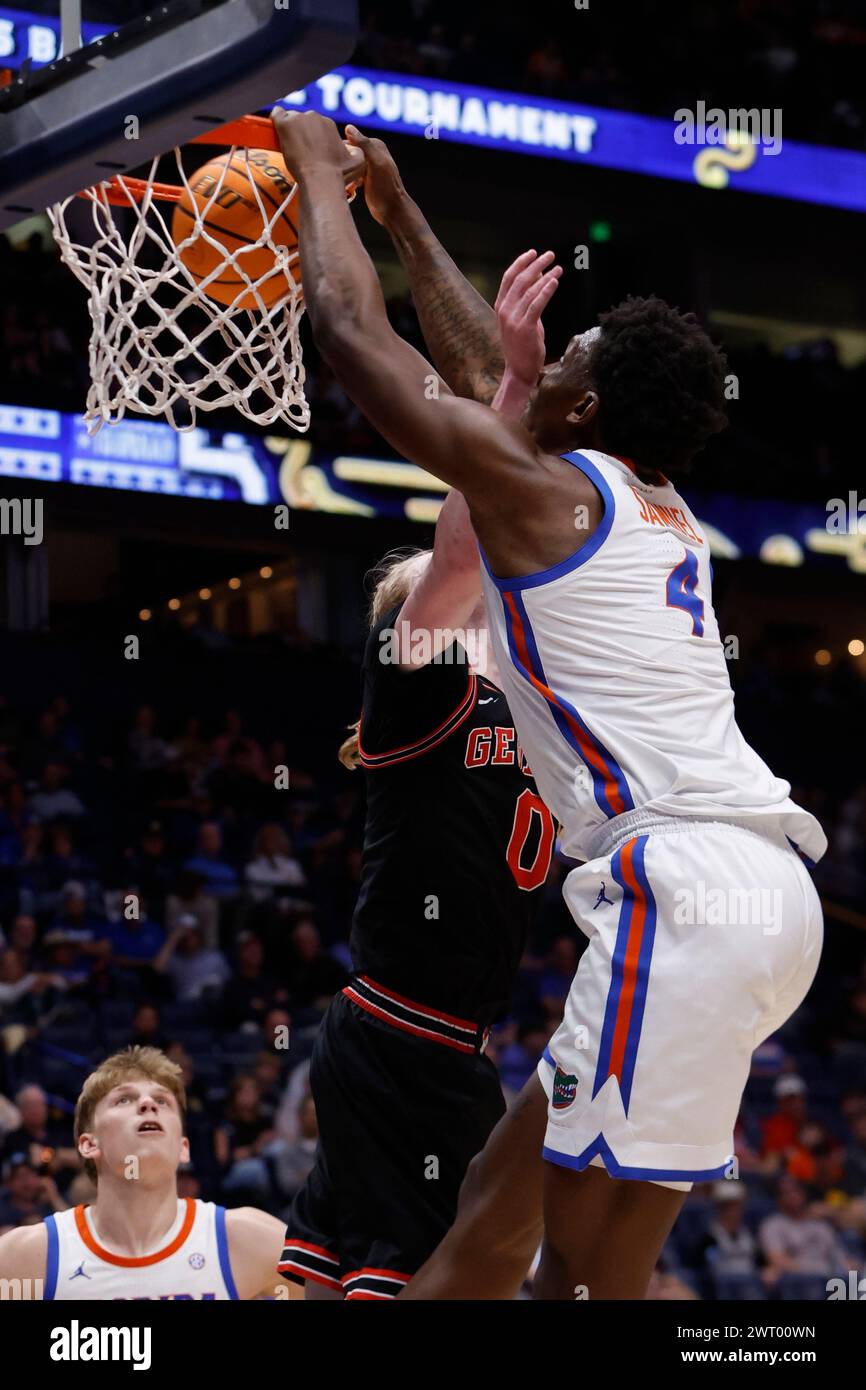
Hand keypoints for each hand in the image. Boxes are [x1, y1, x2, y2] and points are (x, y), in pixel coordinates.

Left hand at [271, 108, 364, 185]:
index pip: (316, 126)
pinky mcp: (285, 124)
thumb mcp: (359, 162)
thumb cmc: (339, 175)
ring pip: (290, 120)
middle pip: (303, 121)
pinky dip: (276, 120)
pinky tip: (275, 130)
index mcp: (330, 124)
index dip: (312, 139)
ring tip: (290, 147)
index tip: (310, 151)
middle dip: (301, 134)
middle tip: (300, 151)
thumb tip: (352, 147)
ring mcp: (299, 119)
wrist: (322, 179)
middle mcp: (315, 117)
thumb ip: (357, 150)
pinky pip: (277, 114)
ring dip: (290, 131)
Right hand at [343, 124, 404, 225]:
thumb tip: (349, 127)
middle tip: (341, 173)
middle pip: (349, 152)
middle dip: (342, 162)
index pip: (351, 140)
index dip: (343, 149)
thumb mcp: (376, 162)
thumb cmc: (386, 187)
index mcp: (376, 145)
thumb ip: (364, 144)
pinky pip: (350, 175)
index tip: (338, 161)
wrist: (392, 210)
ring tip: (346, 181)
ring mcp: (368, 167)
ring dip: (344, 172)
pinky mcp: (364, 179)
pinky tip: (350, 187)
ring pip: (348, 164)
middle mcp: (372, 154)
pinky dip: (348, 180)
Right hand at [494, 249, 561, 386]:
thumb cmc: (523, 344)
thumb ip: (529, 298)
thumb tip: (539, 274)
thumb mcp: (523, 317)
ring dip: (545, 276)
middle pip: (519, 280)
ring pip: (529, 291)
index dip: (521, 263)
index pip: (508, 278)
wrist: (519, 370)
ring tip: (558, 268)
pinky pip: (536, 305)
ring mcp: (513, 320)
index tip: (533, 252)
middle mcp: (504, 311)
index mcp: (500, 307)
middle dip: (535, 264)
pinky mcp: (525, 328)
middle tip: (550, 254)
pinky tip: (554, 281)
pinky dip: (546, 291)